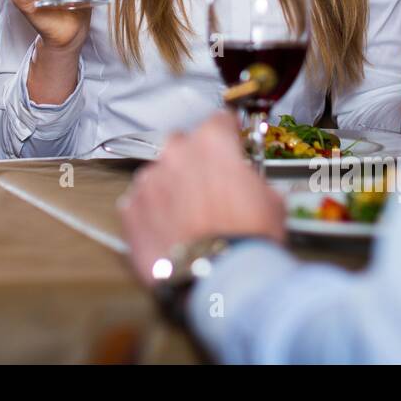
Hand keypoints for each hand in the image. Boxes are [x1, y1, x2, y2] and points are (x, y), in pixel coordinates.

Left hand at [119, 113, 285, 285]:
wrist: (219, 279)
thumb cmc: (248, 238)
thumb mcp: (272, 201)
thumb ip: (253, 181)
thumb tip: (249, 185)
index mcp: (211, 143)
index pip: (219, 121)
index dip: (228, 133)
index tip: (231, 143)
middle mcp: (174, 154)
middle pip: (182, 144)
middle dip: (194, 160)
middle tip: (209, 187)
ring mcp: (148, 181)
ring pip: (158, 175)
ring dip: (171, 188)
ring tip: (188, 218)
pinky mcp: (129, 210)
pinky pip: (139, 203)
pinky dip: (151, 214)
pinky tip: (169, 233)